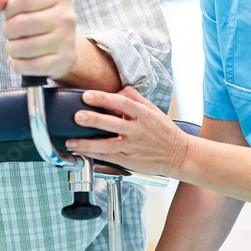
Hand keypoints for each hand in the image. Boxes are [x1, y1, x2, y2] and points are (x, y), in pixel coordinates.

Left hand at [0, 0, 76, 80]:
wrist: (61, 44)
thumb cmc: (37, 17)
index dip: (10, 9)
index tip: (12, 14)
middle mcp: (66, 16)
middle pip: (21, 24)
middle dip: (8, 30)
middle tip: (11, 32)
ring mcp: (66, 40)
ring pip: (24, 47)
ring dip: (12, 48)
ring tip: (15, 46)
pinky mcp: (62, 60)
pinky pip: (31, 65)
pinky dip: (18, 64)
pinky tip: (18, 60)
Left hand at [66, 86, 189, 176]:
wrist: (179, 155)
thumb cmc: (163, 131)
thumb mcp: (152, 108)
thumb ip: (133, 97)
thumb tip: (116, 89)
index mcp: (143, 114)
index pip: (122, 103)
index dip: (104, 98)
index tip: (87, 95)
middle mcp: (137, 130)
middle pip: (113, 124)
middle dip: (94, 120)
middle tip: (77, 116)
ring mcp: (133, 147)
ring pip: (108, 145)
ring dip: (88, 144)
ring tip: (71, 141)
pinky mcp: (130, 161)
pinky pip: (109, 158)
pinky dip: (94, 155)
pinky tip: (81, 152)